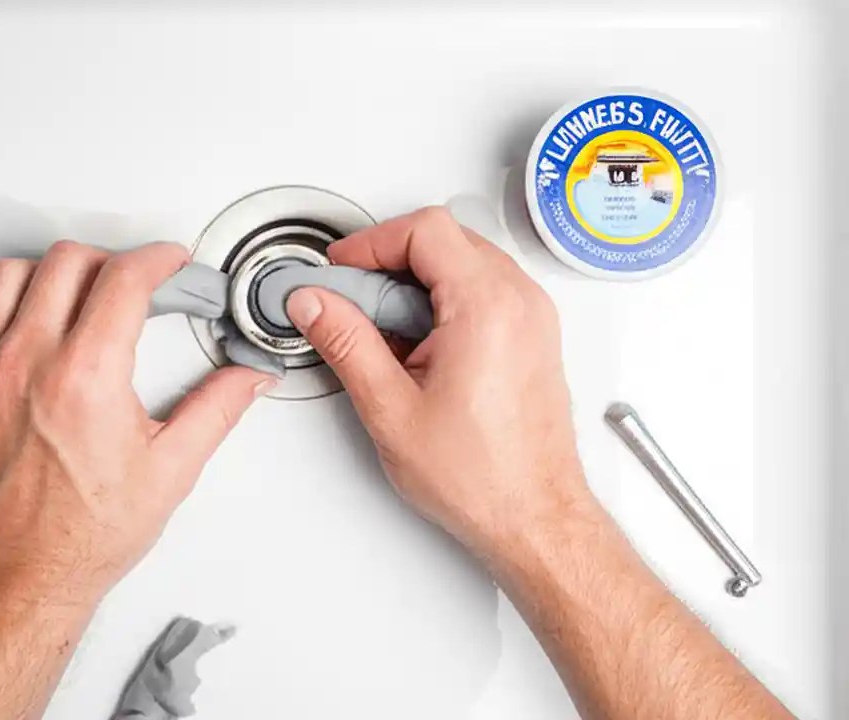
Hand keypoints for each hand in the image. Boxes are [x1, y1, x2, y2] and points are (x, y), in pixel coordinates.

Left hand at [0, 241, 274, 605]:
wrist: (23, 576)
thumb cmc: (83, 535)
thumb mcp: (170, 471)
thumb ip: (216, 410)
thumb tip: (248, 378)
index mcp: (86, 376)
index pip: (124, 278)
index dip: (158, 259)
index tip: (170, 264)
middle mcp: (28, 363)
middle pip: (67, 261)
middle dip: (112, 260)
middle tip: (135, 283)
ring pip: (10, 275)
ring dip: (52, 273)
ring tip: (81, 294)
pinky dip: (4, 304)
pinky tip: (29, 322)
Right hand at [283, 208, 586, 556]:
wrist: (535, 517)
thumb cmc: (482, 478)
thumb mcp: (391, 409)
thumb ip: (346, 343)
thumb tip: (314, 303)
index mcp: (487, 307)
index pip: (425, 229)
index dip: (371, 242)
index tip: (340, 270)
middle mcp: (520, 301)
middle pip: (444, 238)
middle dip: (388, 260)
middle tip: (350, 300)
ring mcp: (533, 316)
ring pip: (463, 260)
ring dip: (415, 281)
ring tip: (380, 331)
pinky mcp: (533, 335)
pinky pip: (484, 289)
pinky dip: (443, 300)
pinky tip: (415, 346)